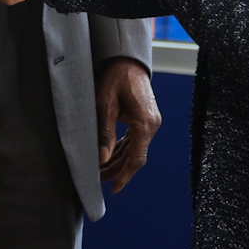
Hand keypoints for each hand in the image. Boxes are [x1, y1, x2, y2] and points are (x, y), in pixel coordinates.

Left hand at [95, 58, 159, 193]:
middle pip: (135, 156)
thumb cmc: (115, 78)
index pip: (136, 158)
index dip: (125, 175)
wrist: (126, 60)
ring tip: (100, 171)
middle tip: (97, 180)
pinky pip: (134, 139)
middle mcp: (151, 125)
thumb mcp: (105, 105)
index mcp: (145, 123)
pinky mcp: (144, 119)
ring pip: (134, 149)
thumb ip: (104, 133)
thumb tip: (102, 159)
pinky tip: (109, 156)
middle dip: (117, 170)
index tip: (114, 188)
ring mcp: (150, 122)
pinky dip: (122, 149)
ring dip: (118, 160)